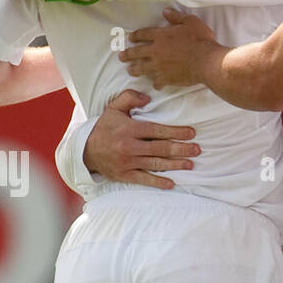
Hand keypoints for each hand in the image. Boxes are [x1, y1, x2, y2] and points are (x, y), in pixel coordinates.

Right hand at [83, 88, 199, 188]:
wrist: (85, 150)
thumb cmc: (104, 128)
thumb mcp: (114, 108)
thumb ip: (130, 98)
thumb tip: (148, 98)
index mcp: (129, 129)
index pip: (157, 130)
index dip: (175, 132)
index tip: (191, 133)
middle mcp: (129, 147)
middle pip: (160, 148)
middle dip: (181, 149)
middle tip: (197, 150)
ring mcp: (128, 162)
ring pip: (156, 164)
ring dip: (175, 164)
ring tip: (190, 164)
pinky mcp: (125, 175)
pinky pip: (144, 179)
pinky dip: (158, 182)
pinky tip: (172, 183)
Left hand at [121, 9, 221, 88]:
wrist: (207, 61)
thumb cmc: (201, 40)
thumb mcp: (190, 22)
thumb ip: (176, 16)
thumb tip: (165, 11)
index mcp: (161, 35)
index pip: (142, 34)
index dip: (135, 36)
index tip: (130, 38)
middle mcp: (156, 51)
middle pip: (136, 52)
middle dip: (127, 54)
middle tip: (121, 57)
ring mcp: (160, 66)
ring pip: (142, 68)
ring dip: (135, 70)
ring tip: (130, 71)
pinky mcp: (167, 78)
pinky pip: (157, 82)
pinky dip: (156, 83)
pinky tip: (155, 84)